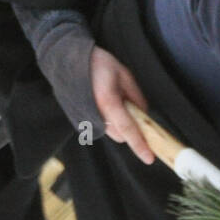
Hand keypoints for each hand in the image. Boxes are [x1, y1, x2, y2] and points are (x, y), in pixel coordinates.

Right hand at [89, 47, 153, 164]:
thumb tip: (144, 114)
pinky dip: (110, 119)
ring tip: (115, 99)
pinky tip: (105, 101)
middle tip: (132, 106)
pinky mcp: (82, 120)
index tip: (149, 158)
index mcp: (108, 101)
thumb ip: (135, 96)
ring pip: (112, 131)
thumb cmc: (98, 63)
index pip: (127, 128)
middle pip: (121, 134)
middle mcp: (96, 115)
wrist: (69, 61)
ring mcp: (87, 119)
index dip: (139, 144)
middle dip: (132, 128)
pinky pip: (103, 126)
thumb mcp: (124, 74)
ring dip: (120, 123)